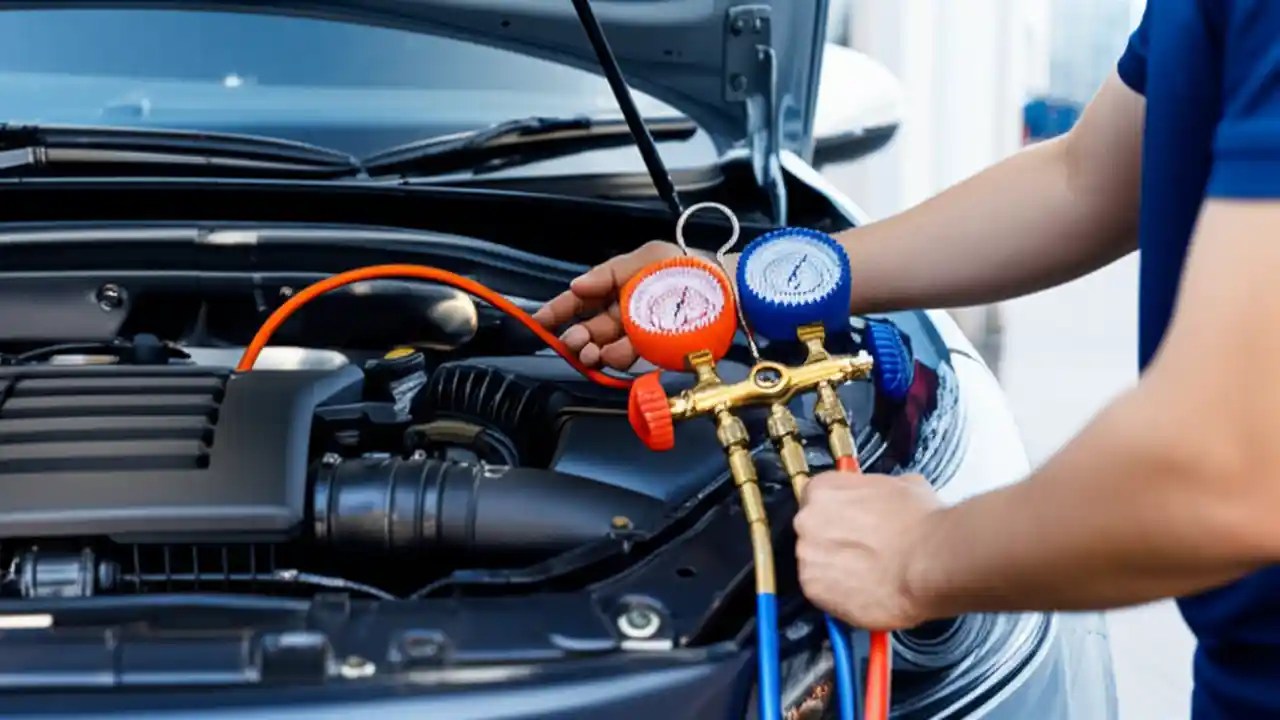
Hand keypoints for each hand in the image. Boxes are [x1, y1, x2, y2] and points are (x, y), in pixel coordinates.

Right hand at [533, 241, 736, 369]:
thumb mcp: (646, 257)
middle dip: (575, 336)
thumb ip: (608, 272)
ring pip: (605, 346)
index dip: (559, 310)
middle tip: (571, 342)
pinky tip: (611, 355)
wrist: (728, 289)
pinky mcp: (654, 348)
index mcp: (618, 285)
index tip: (541, 320)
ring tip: (589, 352)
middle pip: (589, 327)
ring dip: (592, 351)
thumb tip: (576, 284)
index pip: (581, 299)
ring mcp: (638, 331)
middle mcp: (625, 310)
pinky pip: (629, 357)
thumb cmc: (690, 266)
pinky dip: (616, 358)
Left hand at [794, 471, 944, 630]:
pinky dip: (838, 595)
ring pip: (816, 564)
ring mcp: (807, 556)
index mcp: (823, 489)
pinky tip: (863, 592)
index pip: (817, 499)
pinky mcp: (813, 589)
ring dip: (835, 570)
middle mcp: (806, 520)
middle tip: (862, 552)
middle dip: (834, 543)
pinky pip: (820, 591)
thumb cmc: (920, 522)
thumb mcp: (903, 485)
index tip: (851, 525)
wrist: (930, 562)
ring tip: (867, 576)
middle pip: (812, 532)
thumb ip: (877, 489)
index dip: (837, 515)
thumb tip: (884, 496)